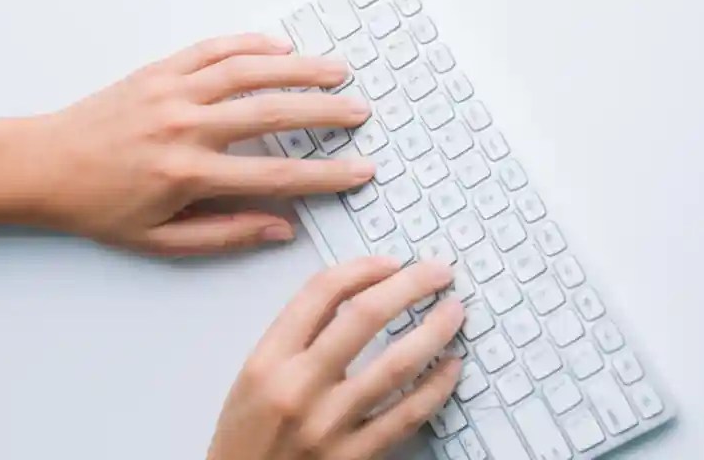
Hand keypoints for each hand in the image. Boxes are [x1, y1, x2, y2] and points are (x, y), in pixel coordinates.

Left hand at [31, 33, 374, 255]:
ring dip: (298, 69)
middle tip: (361, 112)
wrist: (41, 166)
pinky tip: (280, 46)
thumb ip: (225, 235)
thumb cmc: (100, 207)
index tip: (360, 171)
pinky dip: (249, 45)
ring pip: (248, 72)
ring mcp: (172, 92)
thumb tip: (283, 228)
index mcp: (189, 175)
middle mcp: (185, 127)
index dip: (325, 175)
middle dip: (325, 113)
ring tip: (337, 70)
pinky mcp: (159, 71)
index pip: (275, 177)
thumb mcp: (160, 241)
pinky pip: (212, 50)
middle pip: (272, 115)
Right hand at [209, 258, 463, 459]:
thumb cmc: (248, 435)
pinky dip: (436, 386)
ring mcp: (329, 426)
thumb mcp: (255, 376)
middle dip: (411, 285)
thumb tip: (355, 291)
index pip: (321, 293)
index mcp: (269, 361)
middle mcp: (299, 388)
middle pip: (365, 317)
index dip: (364, 268)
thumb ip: (297, 335)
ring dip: (435, 331)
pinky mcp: (354, 457)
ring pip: (397, 364)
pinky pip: (407, 415)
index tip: (391, 263)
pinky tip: (451, 367)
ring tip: (454, 312)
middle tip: (439, 273)